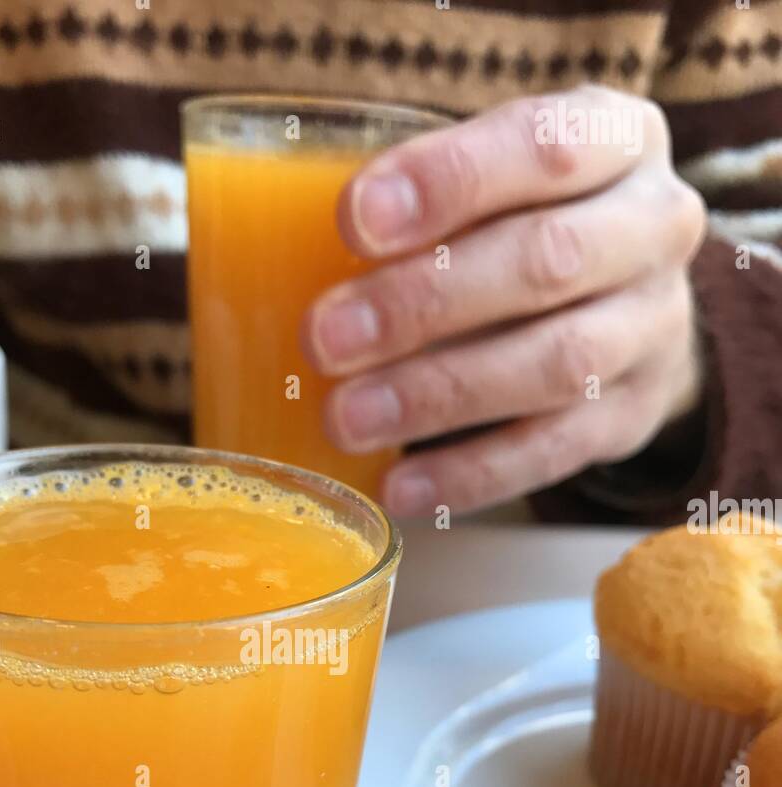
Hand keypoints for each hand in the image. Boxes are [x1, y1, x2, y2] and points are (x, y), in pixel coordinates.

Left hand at [301, 85, 707, 515]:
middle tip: (326, 340)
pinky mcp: (633, 416)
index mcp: (618, 139)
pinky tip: (401, 486)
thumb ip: (430, 204)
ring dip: (439, 394)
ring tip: (347, 419)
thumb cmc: (529, 221)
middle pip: (546, 261)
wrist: (631, 302)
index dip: (448, 182)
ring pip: (555, 363)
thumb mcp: (498, 179)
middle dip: (423, 303)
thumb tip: (292, 265)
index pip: (543, 146)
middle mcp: (655, 227)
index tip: (354, 221)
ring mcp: (654, 328)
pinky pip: (553, 451)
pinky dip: (470, 474)